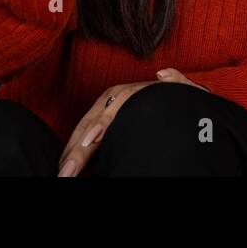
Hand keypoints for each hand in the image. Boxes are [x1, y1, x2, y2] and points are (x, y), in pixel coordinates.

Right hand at [57, 69, 210, 176]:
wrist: (177, 114)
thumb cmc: (175, 104)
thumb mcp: (182, 94)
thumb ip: (177, 83)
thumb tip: (163, 74)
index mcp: (129, 92)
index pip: (112, 107)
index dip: (101, 124)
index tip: (93, 140)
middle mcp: (111, 101)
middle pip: (91, 123)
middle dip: (77, 147)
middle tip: (67, 170)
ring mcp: (103, 115)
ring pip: (83, 132)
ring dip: (72, 152)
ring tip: (64, 173)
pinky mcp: (101, 131)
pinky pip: (85, 141)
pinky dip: (76, 154)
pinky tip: (69, 169)